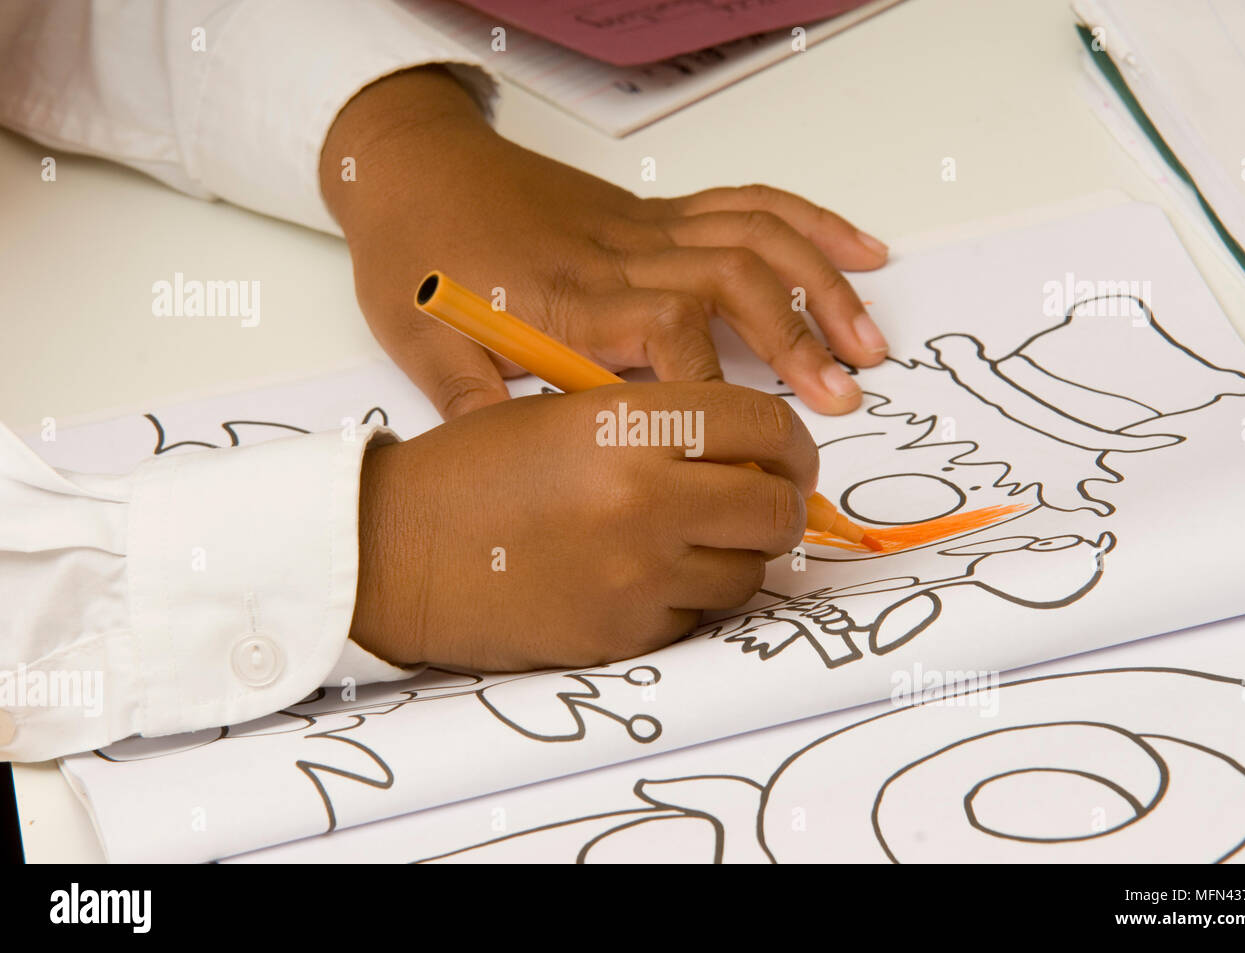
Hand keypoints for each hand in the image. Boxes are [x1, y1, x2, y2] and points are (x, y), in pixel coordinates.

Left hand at [321, 68, 889, 420]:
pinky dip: (810, 224)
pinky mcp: (656, 212)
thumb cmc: (415, 257)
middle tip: (843, 401)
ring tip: (871, 344)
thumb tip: (518, 484)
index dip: (714, 387)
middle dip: (797, 340)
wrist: (412, 167)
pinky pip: (747, 205)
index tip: (744, 444)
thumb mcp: (422, 346)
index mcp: (568, 300)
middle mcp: (621, 258)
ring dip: (820, 287)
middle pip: (733, 280)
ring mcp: (645, 228)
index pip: (667, 332)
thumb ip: (475, 410)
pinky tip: (860, 252)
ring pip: (755, 240)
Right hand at [349, 382, 817, 670]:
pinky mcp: (623, 633)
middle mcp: (644, 500)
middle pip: (774, 508)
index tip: (787, 456)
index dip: (790, 442)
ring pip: (745, 572)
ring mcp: (637, 576)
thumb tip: (747, 457)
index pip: (763, 425)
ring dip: (732, 555)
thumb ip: (660, 426)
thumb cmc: (471, 474)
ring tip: (683, 539)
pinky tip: (636, 578)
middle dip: (778, 504)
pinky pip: (694, 617)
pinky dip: (683, 599)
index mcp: (628, 426)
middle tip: (759, 501)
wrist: (395, 552)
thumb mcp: (566, 413)